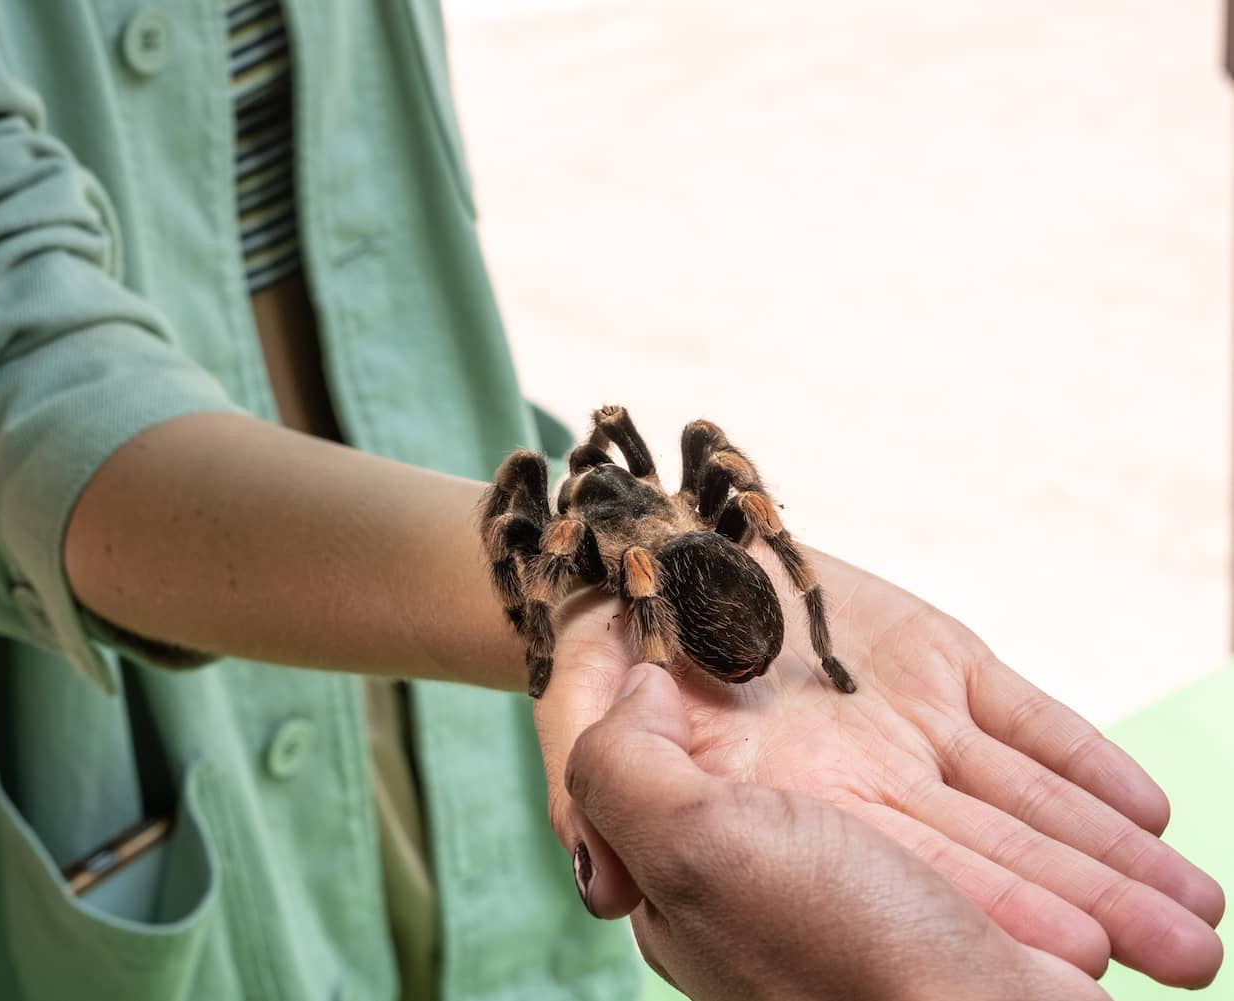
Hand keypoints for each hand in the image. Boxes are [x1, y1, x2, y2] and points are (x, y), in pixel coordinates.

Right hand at [536, 548, 1223, 987]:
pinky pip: (1024, 718)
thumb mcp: (585, 716)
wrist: (646, 556)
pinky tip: (1146, 808)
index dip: (987, 914)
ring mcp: (906, 727)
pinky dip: (1083, 760)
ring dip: (1112, 854)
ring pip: (1025, 803)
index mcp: (784, 817)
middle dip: (1090, 909)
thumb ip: (595, 792)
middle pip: (992, 859)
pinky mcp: (939, 663)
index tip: (1074, 961)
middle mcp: (859, 790)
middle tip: (1189, 957)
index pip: (902, 878)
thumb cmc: (607, 646)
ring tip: (1198, 911)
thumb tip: (599, 892)